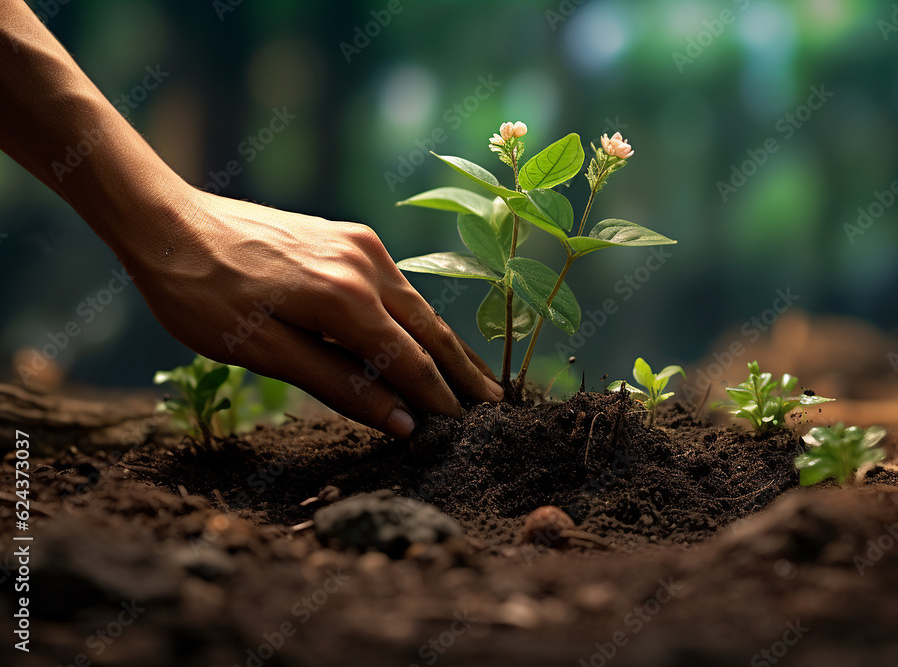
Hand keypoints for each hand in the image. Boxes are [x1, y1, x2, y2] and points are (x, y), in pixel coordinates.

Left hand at [126, 187, 502, 436]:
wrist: (168, 222)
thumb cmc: (202, 296)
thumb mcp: (263, 353)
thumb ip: (338, 385)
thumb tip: (401, 421)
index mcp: (345, 299)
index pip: (410, 362)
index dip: (437, 400)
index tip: (461, 431)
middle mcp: (365, 266)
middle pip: (430, 330)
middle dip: (462, 372)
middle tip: (496, 408)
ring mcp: (360, 245)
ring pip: (419, 306)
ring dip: (445, 344)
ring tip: (474, 379)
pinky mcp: (349, 236)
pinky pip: (397, 285)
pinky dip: (417, 317)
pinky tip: (425, 334)